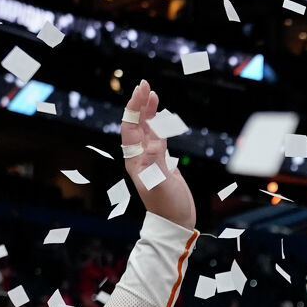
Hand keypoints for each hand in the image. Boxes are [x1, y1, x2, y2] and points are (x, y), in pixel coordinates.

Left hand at [119, 80, 196, 229]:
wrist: (175, 223)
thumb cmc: (167, 206)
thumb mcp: (160, 184)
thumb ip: (155, 161)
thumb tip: (153, 141)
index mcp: (135, 160)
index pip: (131, 127)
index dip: (134, 108)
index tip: (141, 91)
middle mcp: (139, 157)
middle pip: (137, 124)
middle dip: (139, 104)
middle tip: (145, 84)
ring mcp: (151, 159)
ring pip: (147, 129)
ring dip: (149, 111)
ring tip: (152, 93)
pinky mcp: (163, 162)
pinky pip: (159, 137)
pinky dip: (160, 124)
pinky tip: (162, 115)